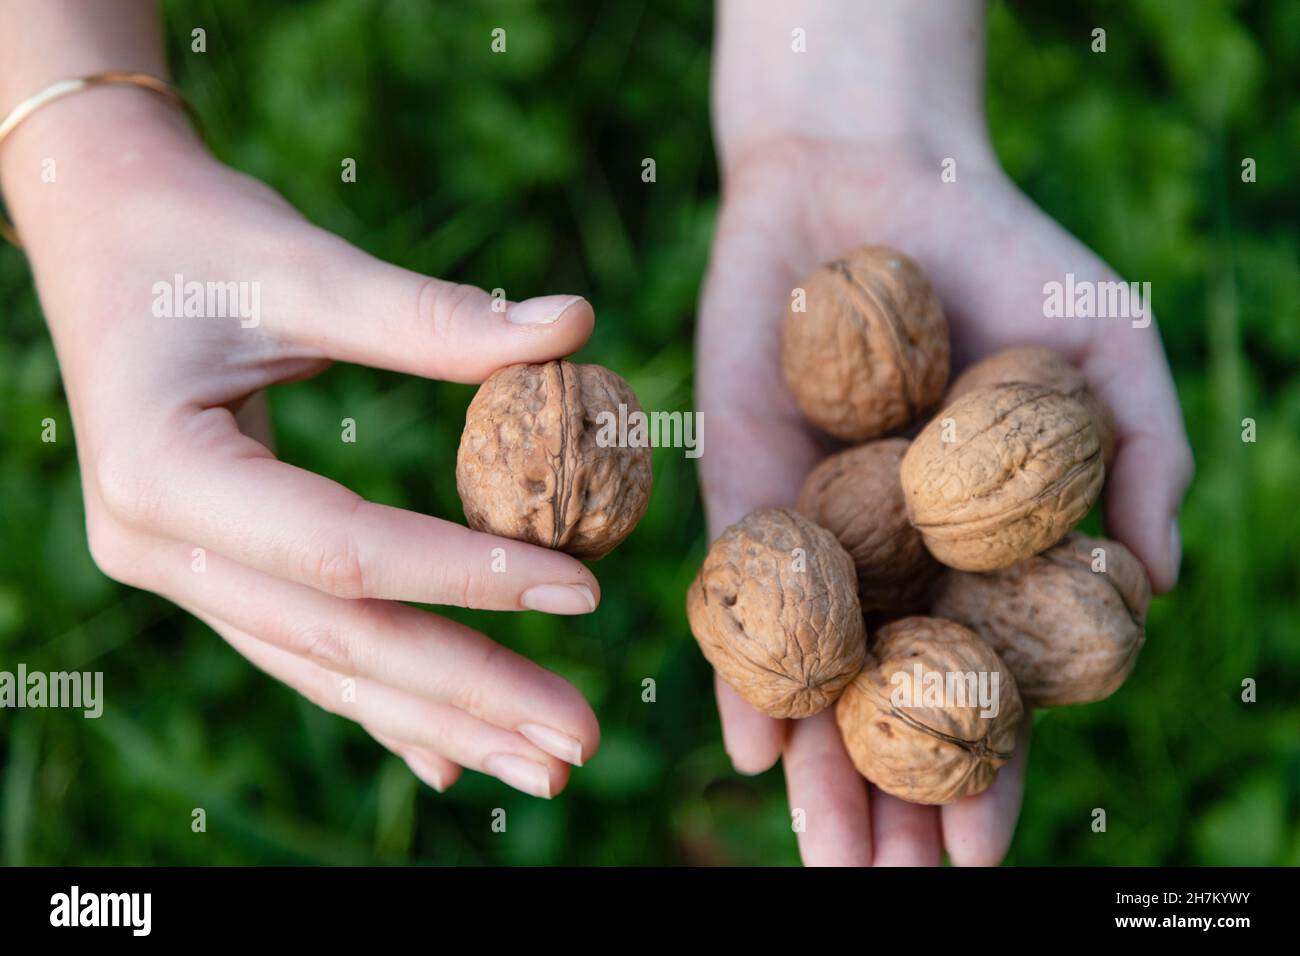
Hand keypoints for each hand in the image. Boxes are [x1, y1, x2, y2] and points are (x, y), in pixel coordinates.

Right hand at [12, 91, 602, 797]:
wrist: (99, 230)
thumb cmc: (196, 238)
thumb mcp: (306, 268)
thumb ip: (434, 317)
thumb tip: (574, 326)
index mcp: (162, 471)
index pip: (342, 553)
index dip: (467, 576)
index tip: (582, 591)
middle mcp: (155, 546)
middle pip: (337, 641)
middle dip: (467, 695)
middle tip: (575, 741)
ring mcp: (175, 571)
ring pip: (325, 665)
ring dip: (439, 719)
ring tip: (542, 764)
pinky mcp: (208, 569)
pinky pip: (305, 648)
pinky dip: (383, 699)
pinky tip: (449, 755)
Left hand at [696, 137, 1191, 863]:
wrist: (874, 177)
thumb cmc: (1007, 257)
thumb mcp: (1105, 352)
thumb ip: (1136, 464)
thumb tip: (1154, 591)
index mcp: (981, 552)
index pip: (984, 688)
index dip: (987, 773)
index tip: (981, 860)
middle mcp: (893, 560)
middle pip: (890, 702)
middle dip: (892, 799)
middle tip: (890, 892)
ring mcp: (814, 532)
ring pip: (812, 670)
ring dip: (817, 767)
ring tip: (825, 856)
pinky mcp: (741, 489)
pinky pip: (740, 591)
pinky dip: (742, 667)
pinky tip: (753, 745)